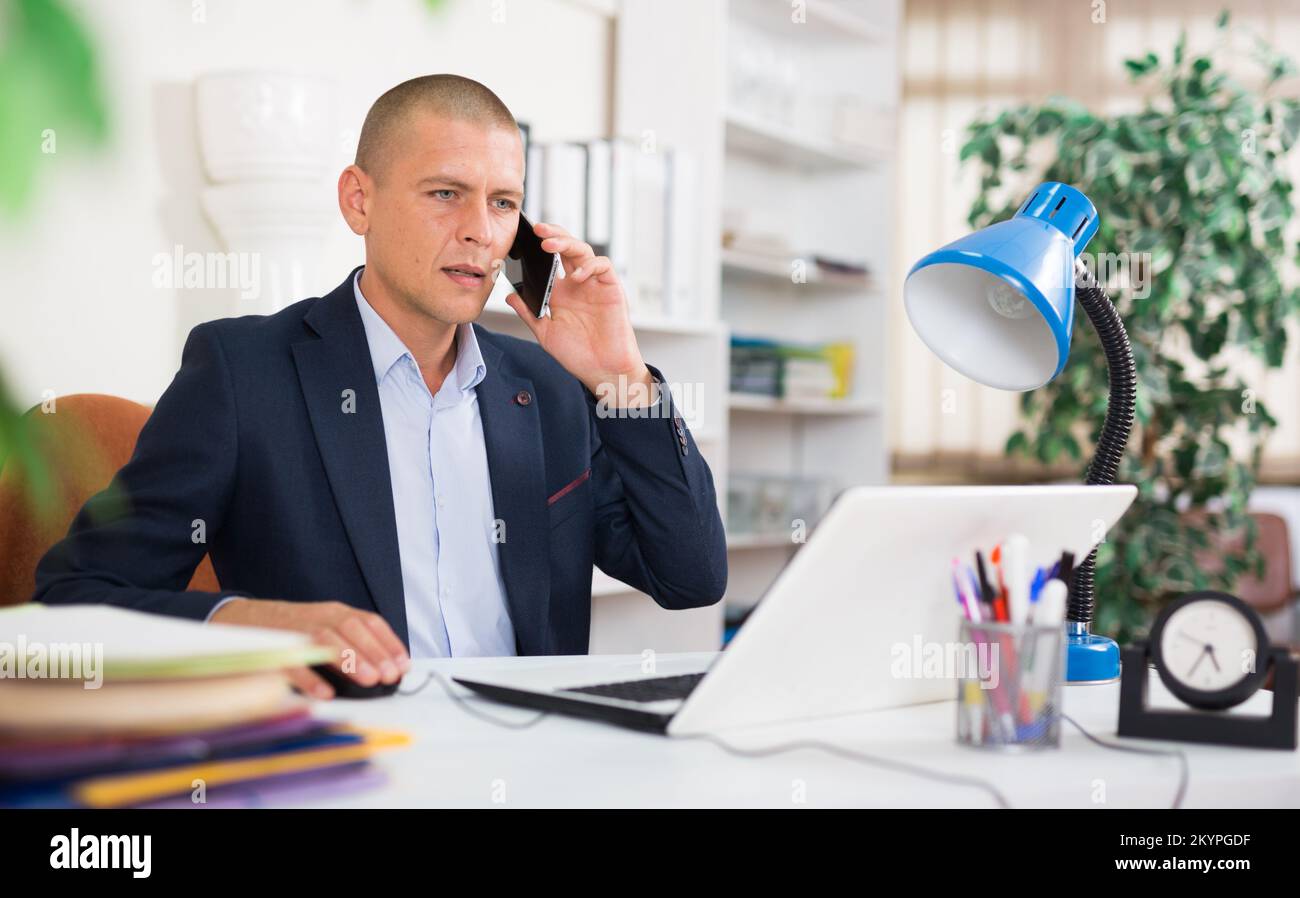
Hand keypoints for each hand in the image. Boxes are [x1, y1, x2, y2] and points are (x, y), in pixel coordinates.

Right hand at [210, 598, 410, 699]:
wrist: (240, 619)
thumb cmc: (292, 629)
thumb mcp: (324, 627)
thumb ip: (350, 642)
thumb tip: (384, 669)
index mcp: (334, 612)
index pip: (368, 621)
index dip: (388, 642)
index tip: (404, 665)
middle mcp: (318, 616)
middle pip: (350, 628)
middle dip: (374, 652)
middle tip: (389, 676)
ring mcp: (295, 630)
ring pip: (326, 640)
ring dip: (351, 660)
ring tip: (370, 680)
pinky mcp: (272, 648)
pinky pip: (292, 662)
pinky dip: (310, 678)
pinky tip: (326, 693)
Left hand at [502, 221, 655, 405]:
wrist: (603, 371)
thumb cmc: (578, 355)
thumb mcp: (545, 333)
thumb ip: (529, 313)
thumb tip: (509, 295)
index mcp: (561, 292)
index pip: (550, 260)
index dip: (538, 247)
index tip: (521, 240)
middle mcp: (578, 284)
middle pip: (566, 248)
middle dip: (553, 235)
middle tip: (537, 230)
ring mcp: (595, 284)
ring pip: (583, 251)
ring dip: (567, 243)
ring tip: (550, 245)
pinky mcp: (612, 289)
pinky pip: (603, 266)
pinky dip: (590, 265)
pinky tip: (577, 275)